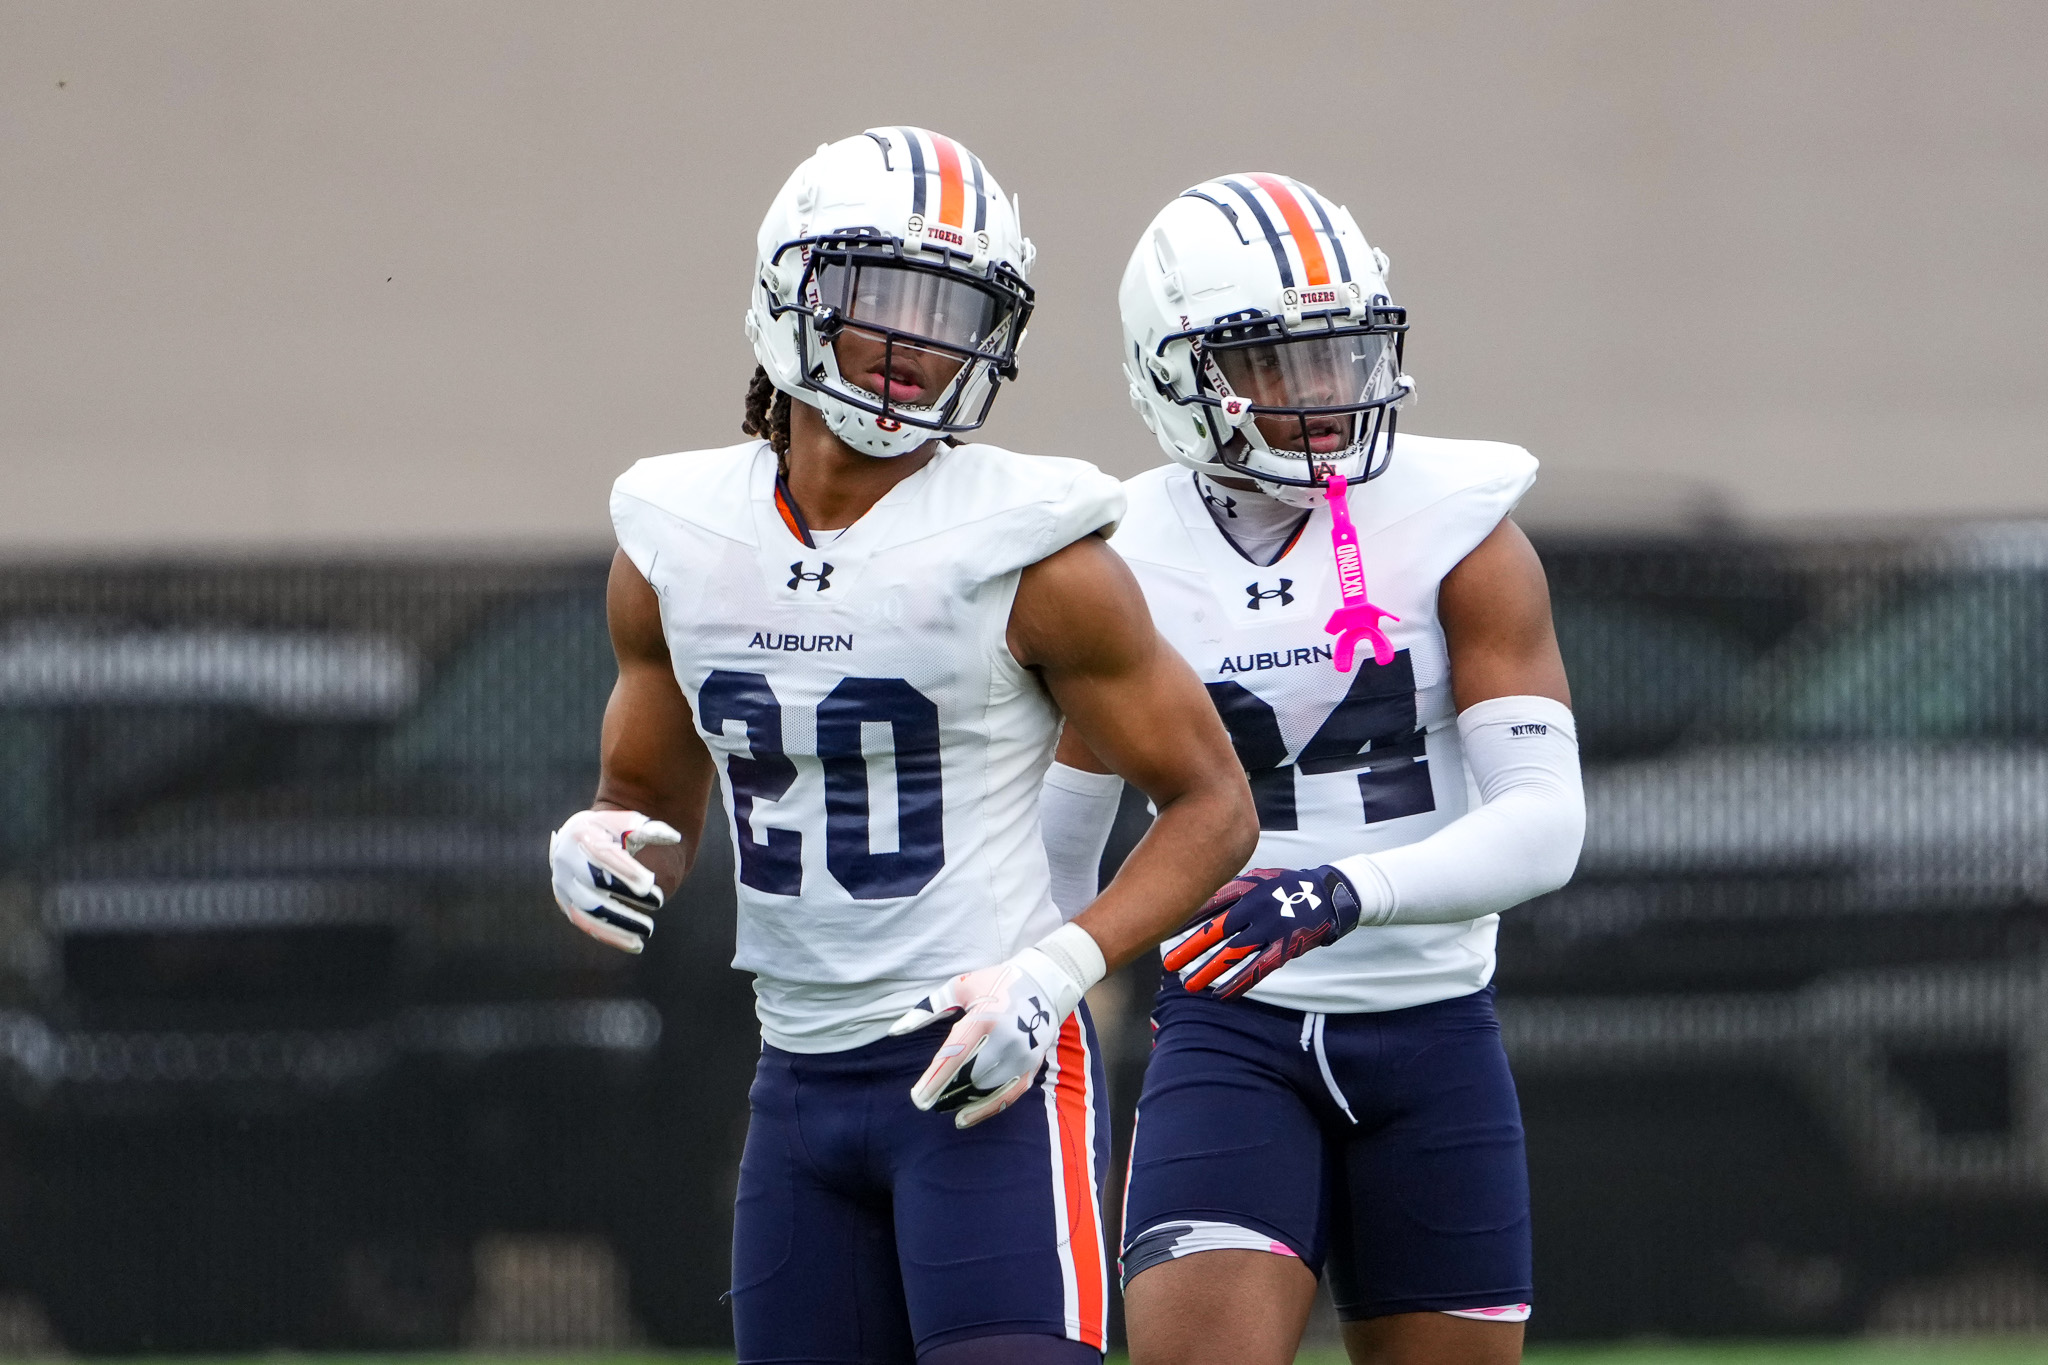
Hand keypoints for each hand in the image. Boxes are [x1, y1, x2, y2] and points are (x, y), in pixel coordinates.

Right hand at [548, 809, 682, 953]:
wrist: (580, 839)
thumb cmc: (612, 830)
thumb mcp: (626, 821)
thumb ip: (648, 828)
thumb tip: (673, 836)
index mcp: (580, 835)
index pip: (603, 856)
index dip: (625, 870)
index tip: (650, 882)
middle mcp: (566, 861)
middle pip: (594, 884)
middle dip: (625, 893)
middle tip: (659, 902)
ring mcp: (563, 885)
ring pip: (588, 911)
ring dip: (618, 923)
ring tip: (647, 930)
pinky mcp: (568, 905)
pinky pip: (587, 925)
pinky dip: (611, 936)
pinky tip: (636, 944)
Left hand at [888, 925, 1102, 1128]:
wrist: (1046, 982)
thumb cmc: (996, 981)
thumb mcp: (960, 987)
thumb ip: (928, 1009)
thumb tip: (896, 1030)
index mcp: (986, 1017)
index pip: (954, 1057)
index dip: (935, 1080)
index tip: (917, 1097)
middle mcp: (1006, 1039)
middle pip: (969, 1077)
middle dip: (945, 1093)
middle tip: (925, 1103)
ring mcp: (1022, 1054)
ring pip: (986, 1089)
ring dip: (962, 1101)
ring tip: (942, 1107)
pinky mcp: (1032, 1065)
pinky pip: (1008, 1096)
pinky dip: (986, 1110)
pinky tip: (965, 1117)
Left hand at [1163, 865, 1359, 998]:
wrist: (1327, 893)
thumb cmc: (1286, 886)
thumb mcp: (1257, 879)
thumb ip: (1230, 892)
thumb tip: (1197, 900)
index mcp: (1245, 888)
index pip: (1209, 904)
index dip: (1186, 920)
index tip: (1165, 931)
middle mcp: (1254, 907)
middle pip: (1216, 930)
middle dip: (1191, 948)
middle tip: (1168, 963)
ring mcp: (1270, 928)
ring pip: (1233, 953)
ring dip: (1209, 970)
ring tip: (1189, 984)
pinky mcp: (1284, 947)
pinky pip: (1258, 969)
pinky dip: (1239, 983)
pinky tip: (1222, 995)